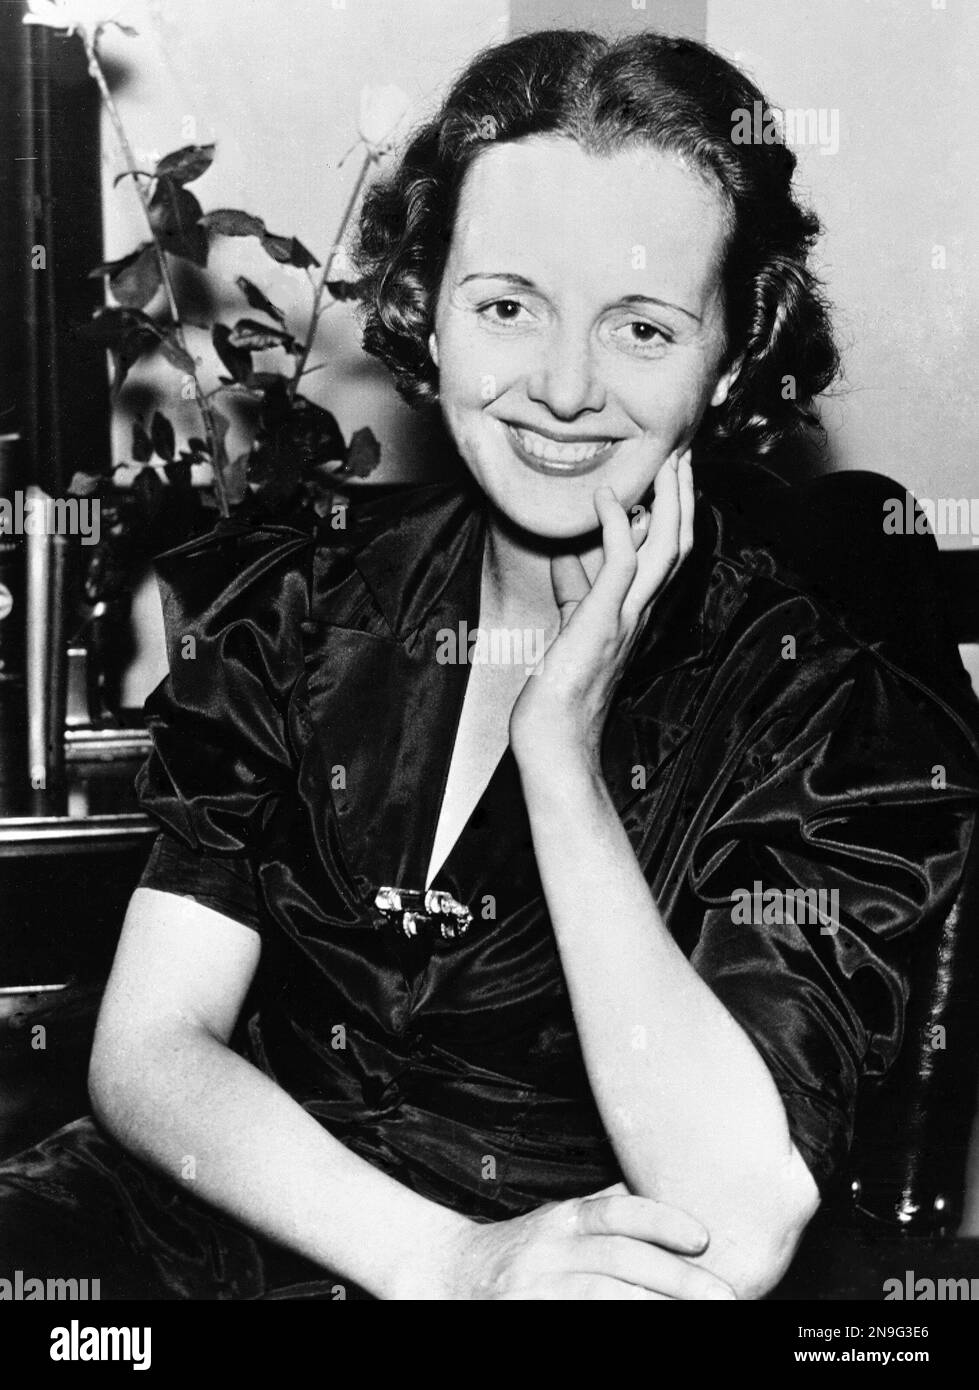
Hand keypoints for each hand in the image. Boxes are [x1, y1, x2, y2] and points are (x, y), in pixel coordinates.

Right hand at [436, 1182, 735, 1299]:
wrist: (446, 1276)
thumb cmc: (522, 1250)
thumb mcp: (559, 1222)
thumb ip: (606, 1211)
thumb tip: (670, 1185)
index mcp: (562, 1220)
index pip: (614, 1212)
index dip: (660, 1219)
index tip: (702, 1238)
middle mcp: (548, 1252)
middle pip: (619, 1261)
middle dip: (676, 1280)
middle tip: (725, 1295)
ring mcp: (535, 1291)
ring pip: (601, 1298)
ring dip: (653, 1308)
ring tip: (697, 1319)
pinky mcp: (525, 1320)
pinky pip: (576, 1324)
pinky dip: (617, 1329)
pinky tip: (648, 1336)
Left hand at [509, 448, 694, 769]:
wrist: (554, 733)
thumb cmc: (559, 686)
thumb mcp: (571, 623)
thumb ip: (575, 589)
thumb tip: (570, 555)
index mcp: (636, 610)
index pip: (667, 553)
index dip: (674, 512)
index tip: (670, 475)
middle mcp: (641, 611)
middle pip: (681, 543)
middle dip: (684, 496)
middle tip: (683, 455)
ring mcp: (627, 616)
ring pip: (668, 549)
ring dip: (671, 501)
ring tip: (668, 462)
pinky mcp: (603, 619)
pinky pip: (622, 564)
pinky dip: (617, 526)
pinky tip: (608, 498)